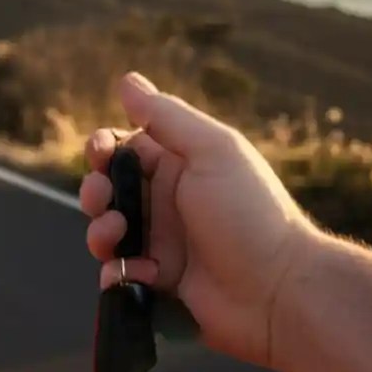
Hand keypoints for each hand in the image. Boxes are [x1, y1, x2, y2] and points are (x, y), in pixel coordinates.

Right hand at [81, 72, 317, 367]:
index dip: (104, 149)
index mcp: (181, 165)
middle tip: (103, 200)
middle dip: (95, 192)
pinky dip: (117, 273)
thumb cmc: (249, 214)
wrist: (276, 291)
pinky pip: (119, 273)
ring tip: (118, 236)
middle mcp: (168, 201)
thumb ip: (166, 116)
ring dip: (100, 232)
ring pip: (107, 232)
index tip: (99, 154)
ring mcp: (163, 242)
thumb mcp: (211, 152)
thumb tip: (128, 81)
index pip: (126, 148)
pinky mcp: (159, 280)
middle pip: (108, 190)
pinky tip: (136, 273)